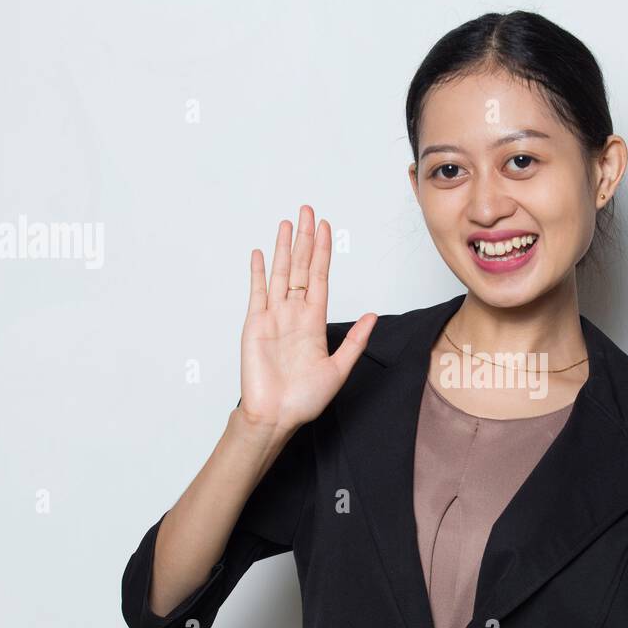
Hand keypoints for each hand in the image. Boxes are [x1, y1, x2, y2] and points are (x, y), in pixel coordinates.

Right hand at [238, 205, 375, 431]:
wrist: (276, 417)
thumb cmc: (304, 400)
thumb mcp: (339, 369)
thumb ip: (355, 341)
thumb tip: (372, 316)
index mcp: (314, 323)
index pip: (320, 278)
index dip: (323, 252)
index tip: (326, 229)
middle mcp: (294, 315)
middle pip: (301, 268)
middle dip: (306, 239)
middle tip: (309, 211)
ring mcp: (273, 317)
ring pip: (281, 274)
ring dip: (285, 248)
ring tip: (288, 223)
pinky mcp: (255, 325)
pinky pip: (257, 292)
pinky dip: (259, 272)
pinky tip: (262, 253)